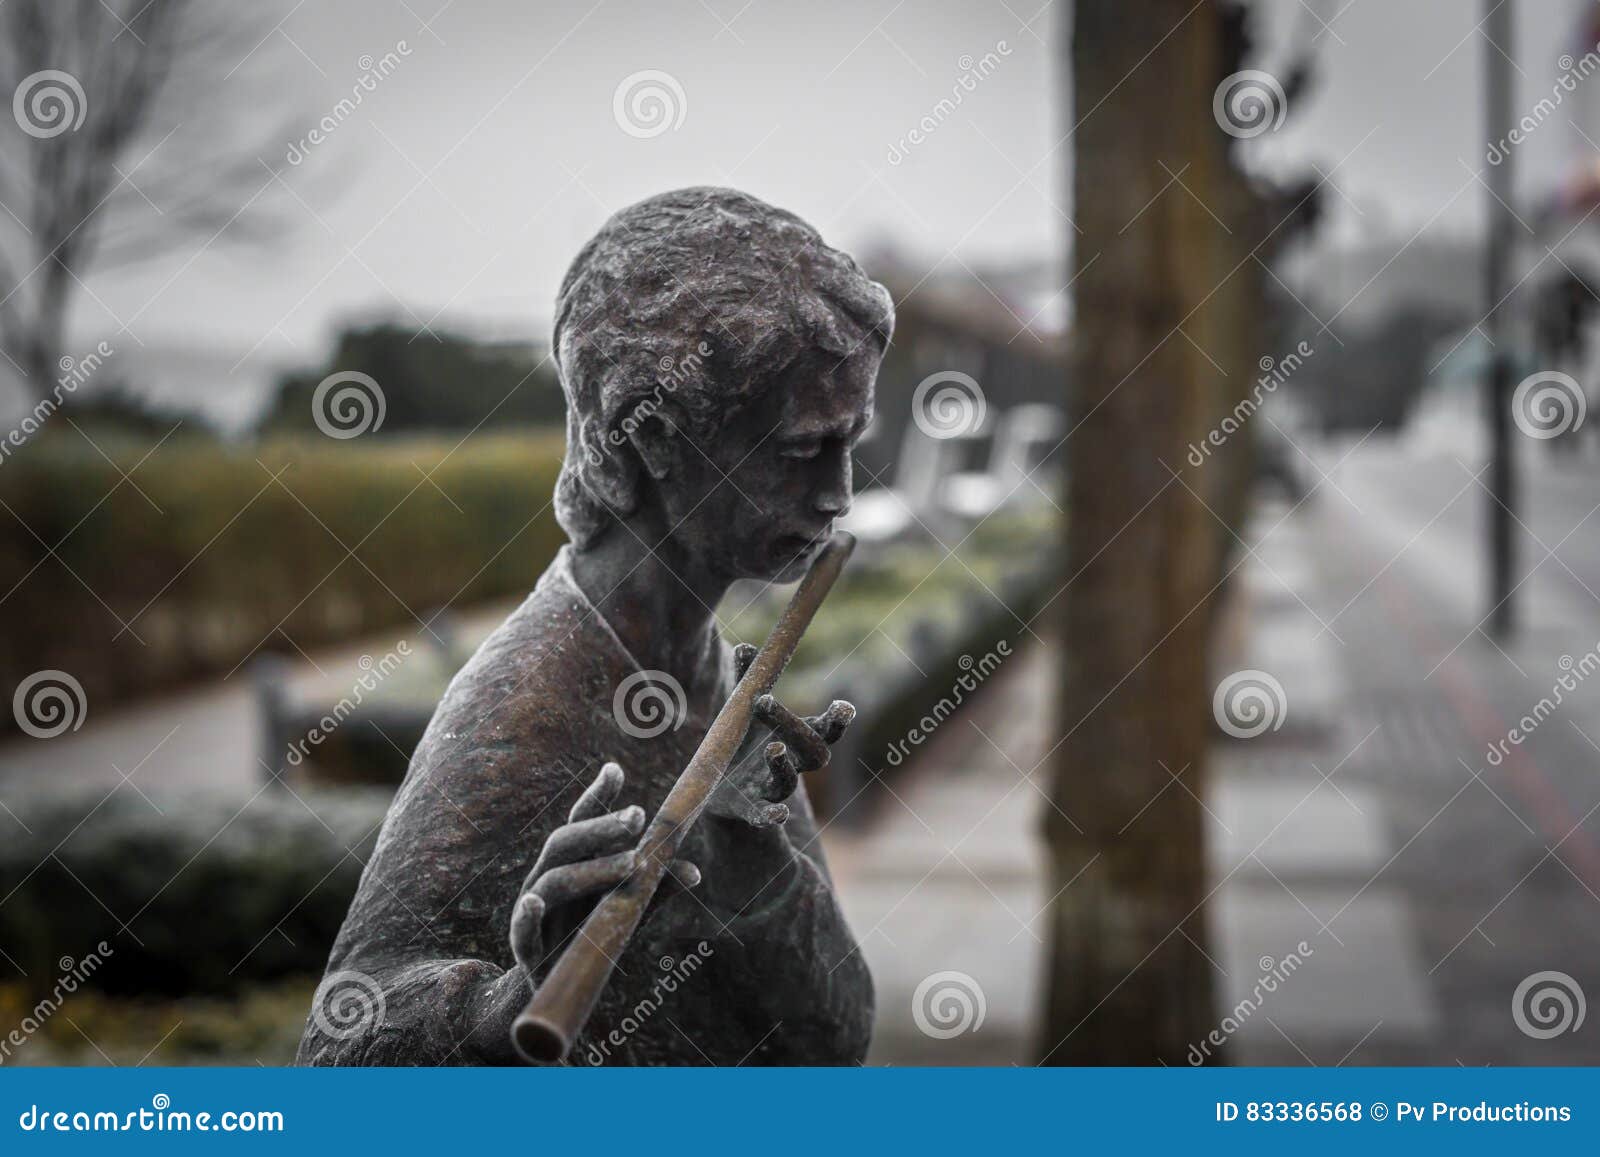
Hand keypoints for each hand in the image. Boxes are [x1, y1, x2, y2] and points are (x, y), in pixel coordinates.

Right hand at [508, 761, 699, 976]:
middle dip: (602, 827)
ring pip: (555, 880)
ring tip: (630, 863)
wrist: (551, 984)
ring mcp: (534, 906)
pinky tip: (534, 902)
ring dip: (592, 870)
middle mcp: (549, 874)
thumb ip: (653, 888)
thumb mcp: (626, 908)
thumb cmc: (590, 933)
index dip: (597, 795)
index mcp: (574, 860)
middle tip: (637, 816)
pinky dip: (527, 914)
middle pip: (568, 841)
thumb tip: (694, 871)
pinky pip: (521, 928)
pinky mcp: (525, 945)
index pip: (583, 820)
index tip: (615, 769)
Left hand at [706, 642, 854, 828]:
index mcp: (795, 737)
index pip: (827, 730)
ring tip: (772, 748)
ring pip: (789, 783)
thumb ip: (747, 680)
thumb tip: (747, 648)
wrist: (718, 788)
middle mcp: (792, 764)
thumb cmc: (740, 741)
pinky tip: (778, 815)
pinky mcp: (752, 809)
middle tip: (765, 701)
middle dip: (795, 727)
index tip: (843, 706)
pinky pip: (766, 815)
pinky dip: (773, 816)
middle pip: (813, 753)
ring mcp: (773, 788)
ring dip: (783, 766)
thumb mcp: (742, 710)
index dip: (838, 721)